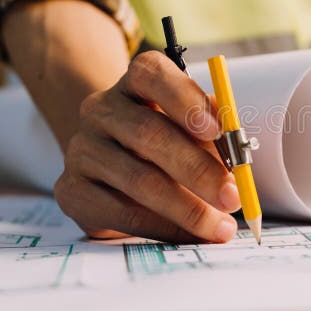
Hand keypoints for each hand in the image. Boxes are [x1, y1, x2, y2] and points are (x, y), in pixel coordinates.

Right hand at [54, 51, 241, 241]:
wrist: (109, 168)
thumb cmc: (166, 140)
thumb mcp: (190, 127)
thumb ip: (212, 135)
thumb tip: (238, 159)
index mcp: (133, 82)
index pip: (151, 75)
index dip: (185, 100)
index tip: (216, 130)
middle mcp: (100, 109)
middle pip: (148, 133)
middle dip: (197, 169)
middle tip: (232, 196)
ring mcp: (82, 149)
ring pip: (138, 180)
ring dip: (187, 208)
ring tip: (220, 226)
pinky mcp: (71, 190)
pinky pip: (123, 213)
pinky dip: (164, 227)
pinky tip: (191, 235)